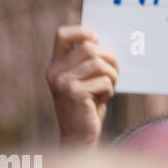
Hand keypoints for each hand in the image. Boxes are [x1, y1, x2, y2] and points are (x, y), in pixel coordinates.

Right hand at [47, 25, 119, 146]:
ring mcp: (62, 82)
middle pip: (90, 48)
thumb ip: (88, 61)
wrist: (79, 135)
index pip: (62, 34)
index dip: (83, 32)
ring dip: (112, 76)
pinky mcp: (74, 93)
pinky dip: (109, 90)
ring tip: (108, 87)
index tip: (97, 42)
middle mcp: (54, 71)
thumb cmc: (87, 105)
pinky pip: (103, 80)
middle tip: (114, 73)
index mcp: (56, 65)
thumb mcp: (84, 79)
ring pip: (99, 63)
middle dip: (110, 59)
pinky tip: (102, 100)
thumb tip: (104, 41)